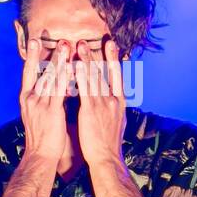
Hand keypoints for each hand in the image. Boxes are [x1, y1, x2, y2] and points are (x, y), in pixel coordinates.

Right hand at [20, 37, 71, 160]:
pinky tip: (72, 67)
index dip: (33, 56)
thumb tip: (49, 85)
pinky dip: (66, 77)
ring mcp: (40, 104)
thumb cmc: (41, 135)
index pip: (28, 72)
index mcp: (26, 97)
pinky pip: (60, 90)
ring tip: (66, 46)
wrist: (40, 154)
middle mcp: (30, 98)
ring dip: (59, 60)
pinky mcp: (52, 110)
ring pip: (51, 77)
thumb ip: (41, 98)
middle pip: (41, 71)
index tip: (35, 41)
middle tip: (58, 39)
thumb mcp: (35, 113)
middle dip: (50, 54)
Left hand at [75, 38, 126, 168]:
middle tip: (98, 38)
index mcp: (119, 102)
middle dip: (100, 54)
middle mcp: (113, 100)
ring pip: (94, 77)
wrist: (107, 158)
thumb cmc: (108, 142)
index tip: (111, 45)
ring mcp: (103, 104)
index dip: (114, 59)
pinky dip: (81, 76)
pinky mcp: (91, 111)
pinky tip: (76, 65)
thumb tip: (112, 98)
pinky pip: (85, 89)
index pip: (117, 76)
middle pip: (106, 73)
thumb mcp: (116, 121)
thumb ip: (112, 107)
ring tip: (81, 45)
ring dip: (87, 59)